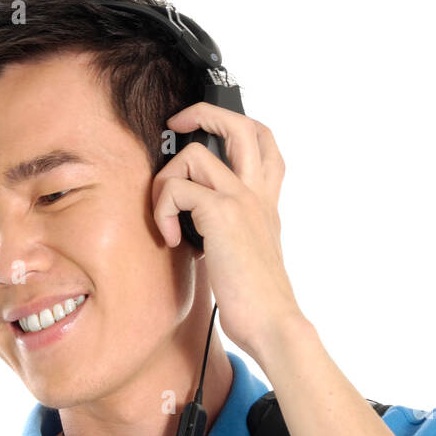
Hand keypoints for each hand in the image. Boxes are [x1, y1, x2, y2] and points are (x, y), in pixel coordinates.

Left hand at [151, 102, 305, 363]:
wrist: (273, 322)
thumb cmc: (256, 301)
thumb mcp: (245, 256)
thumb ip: (226, 233)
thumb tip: (193, 228)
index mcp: (266, 201)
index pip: (261, 140)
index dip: (230, 123)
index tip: (198, 134)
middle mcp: (258, 194)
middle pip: (239, 123)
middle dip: (200, 112)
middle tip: (174, 127)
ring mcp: (242, 200)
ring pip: (194, 153)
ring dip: (166, 181)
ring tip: (167, 217)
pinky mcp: (222, 214)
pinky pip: (177, 189)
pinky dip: (163, 211)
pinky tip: (172, 239)